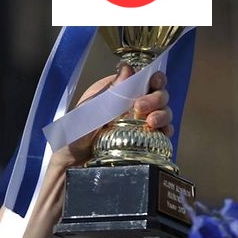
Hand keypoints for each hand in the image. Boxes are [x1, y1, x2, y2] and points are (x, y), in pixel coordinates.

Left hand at [50, 64, 173, 170]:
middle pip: (157, 94)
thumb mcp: (89, 111)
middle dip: (156, 98)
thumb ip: (110, 93)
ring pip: (163, 112)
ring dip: (162, 114)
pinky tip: (161, 133)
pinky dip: (166, 131)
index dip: (152, 78)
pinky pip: (163, 132)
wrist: (72, 168)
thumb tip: (127, 70)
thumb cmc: (73, 138)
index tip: (153, 81)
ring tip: (151, 123)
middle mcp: (129, 106)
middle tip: (141, 108)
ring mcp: (139, 124)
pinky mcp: (145, 142)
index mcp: (114, 93)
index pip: (141, 79)